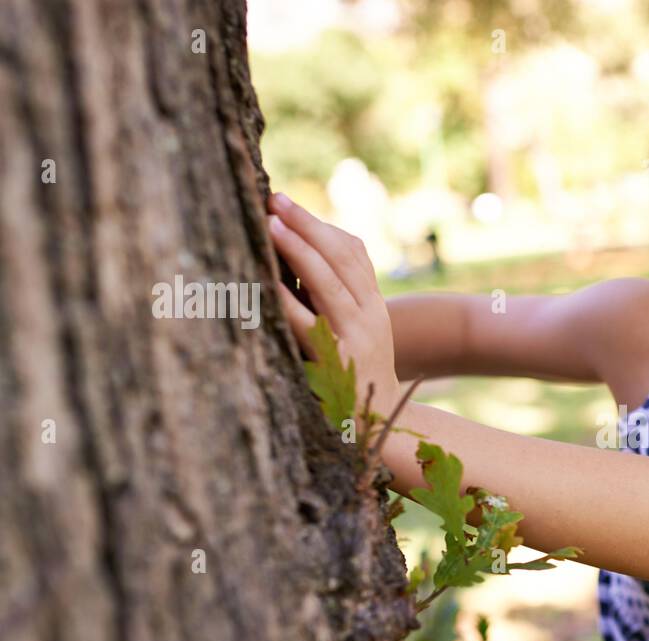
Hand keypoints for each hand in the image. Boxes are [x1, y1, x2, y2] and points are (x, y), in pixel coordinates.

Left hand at [266, 192, 400, 417]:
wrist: (377, 425)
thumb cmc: (354, 374)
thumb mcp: (358, 331)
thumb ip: (338, 297)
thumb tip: (297, 254)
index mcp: (373, 304)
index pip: (353, 252)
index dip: (319, 225)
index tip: (285, 203)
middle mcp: (370, 315)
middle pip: (342, 259)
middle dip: (307, 226)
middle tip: (274, 201)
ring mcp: (355, 337)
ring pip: (330, 284)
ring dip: (299, 251)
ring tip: (271, 226)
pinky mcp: (337, 362)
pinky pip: (308, 323)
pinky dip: (287, 299)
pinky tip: (265, 281)